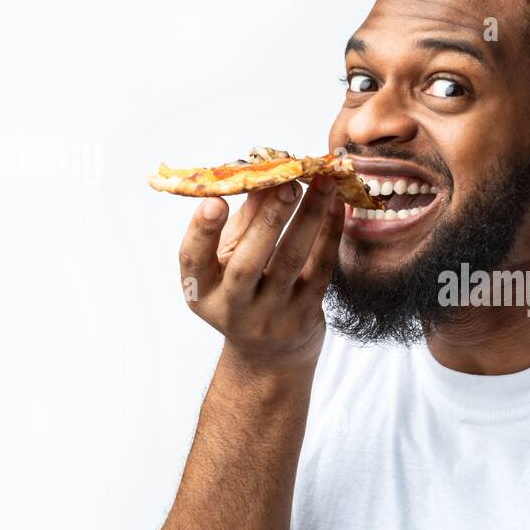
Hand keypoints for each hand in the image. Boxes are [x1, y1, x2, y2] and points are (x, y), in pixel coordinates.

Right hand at [176, 175, 343, 372]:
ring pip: (289, 263)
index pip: (192, 260)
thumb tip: (263, 174)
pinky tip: (337, 209)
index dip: (202, 232)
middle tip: (288, 183)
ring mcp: (270, 316)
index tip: (215, 200)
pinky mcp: (304, 317)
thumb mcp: (231, 259)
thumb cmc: (246, 290)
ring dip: (308, 219)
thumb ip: (243, 220)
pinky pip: (319, 272)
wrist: (271, 354)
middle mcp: (232, 307)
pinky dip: (329, 237)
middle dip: (268, 220)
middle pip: (247, 264)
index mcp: (202, 290)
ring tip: (323, 184)